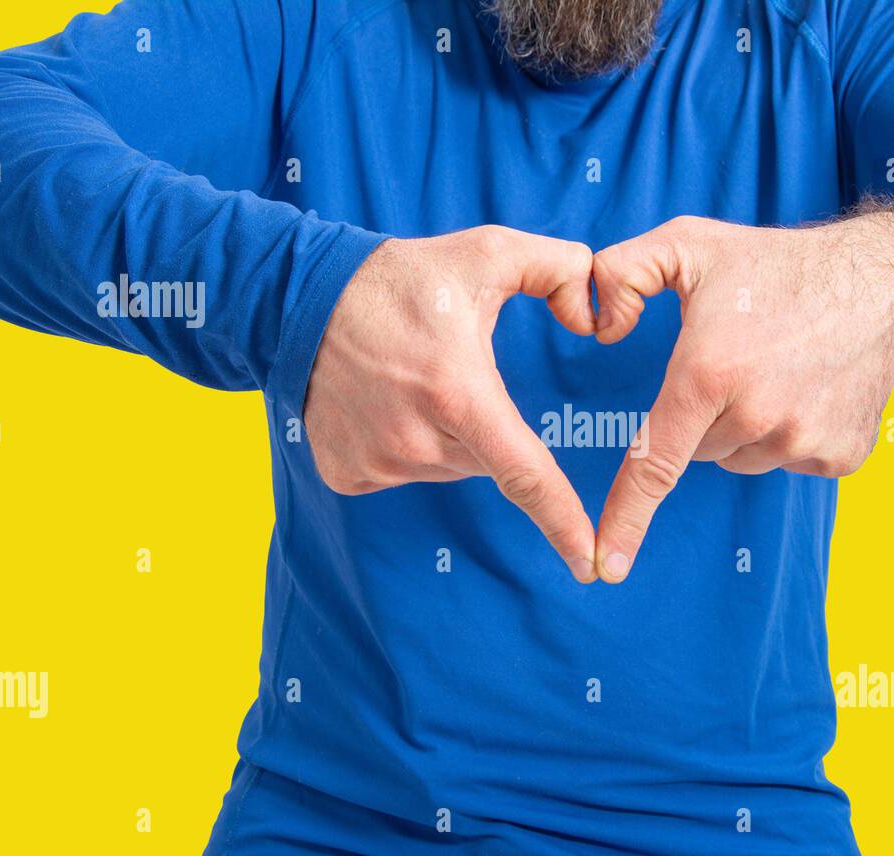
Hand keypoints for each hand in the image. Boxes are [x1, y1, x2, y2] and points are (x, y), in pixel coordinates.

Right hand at [304, 225, 599, 582]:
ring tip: (411, 383)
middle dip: (484, 425)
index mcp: (457, 393)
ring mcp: (377, 462)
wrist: (300, 300)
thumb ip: (559, 269)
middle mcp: (415, 439)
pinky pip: (402, 474)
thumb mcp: (486, 252)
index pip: (523, 474)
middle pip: (486, 460)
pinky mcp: (348, 475)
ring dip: (444, 436)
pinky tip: (381, 404)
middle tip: (449, 373)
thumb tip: (594, 318)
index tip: (589, 564)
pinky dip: (404, 446)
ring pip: (446, 468)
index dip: (562, 521)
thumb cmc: (402, 279)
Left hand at [589, 211, 893, 582]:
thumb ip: (620, 272)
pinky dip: (787, 433)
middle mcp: (756, 417)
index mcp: (708, 375)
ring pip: (739, 457)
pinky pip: (786, 461)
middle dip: (702, 415)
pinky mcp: (837, 457)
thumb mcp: (689, 244)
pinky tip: (807, 388)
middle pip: (696, 449)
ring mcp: (802, 441)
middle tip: (735, 361)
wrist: (882, 286)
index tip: (605, 566)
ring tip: (776, 370)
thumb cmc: (776, 265)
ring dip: (744, 426)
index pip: (653, 463)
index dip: (625, 518)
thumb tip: (599, 327)